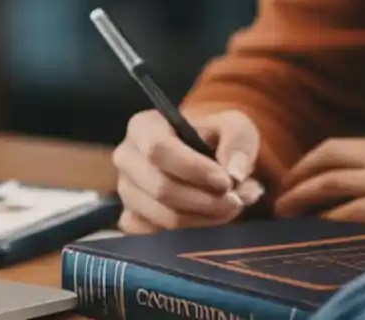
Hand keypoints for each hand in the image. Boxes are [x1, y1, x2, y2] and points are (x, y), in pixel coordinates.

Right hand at [113, 109, 265, 233]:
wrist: (202, 159)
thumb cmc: (213, 139)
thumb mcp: (232, 127)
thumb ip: (238, 143)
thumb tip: (234, 174)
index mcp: (143, 127)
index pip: (158, 149)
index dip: (193, 169)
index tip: (226, 181)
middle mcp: (126, 158)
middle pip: (161, 188)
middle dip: (205, 200)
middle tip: (236, 201)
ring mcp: (125, 191)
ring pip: (163, 217)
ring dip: (204, 219)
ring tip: (229, 208)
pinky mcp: (130, 220)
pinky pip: (158, 237)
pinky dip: (190, 233)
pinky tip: (208, 219)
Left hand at [275, 138, 364, 226]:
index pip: (343, 146)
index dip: (314, 159)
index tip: (299, 173)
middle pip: (328, 155)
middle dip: (299, 172)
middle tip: (282, 191)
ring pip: (330, 181)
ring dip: (301, 194)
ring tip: (284, 209)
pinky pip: (349, 209)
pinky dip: (326, 216)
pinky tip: (314, 225)